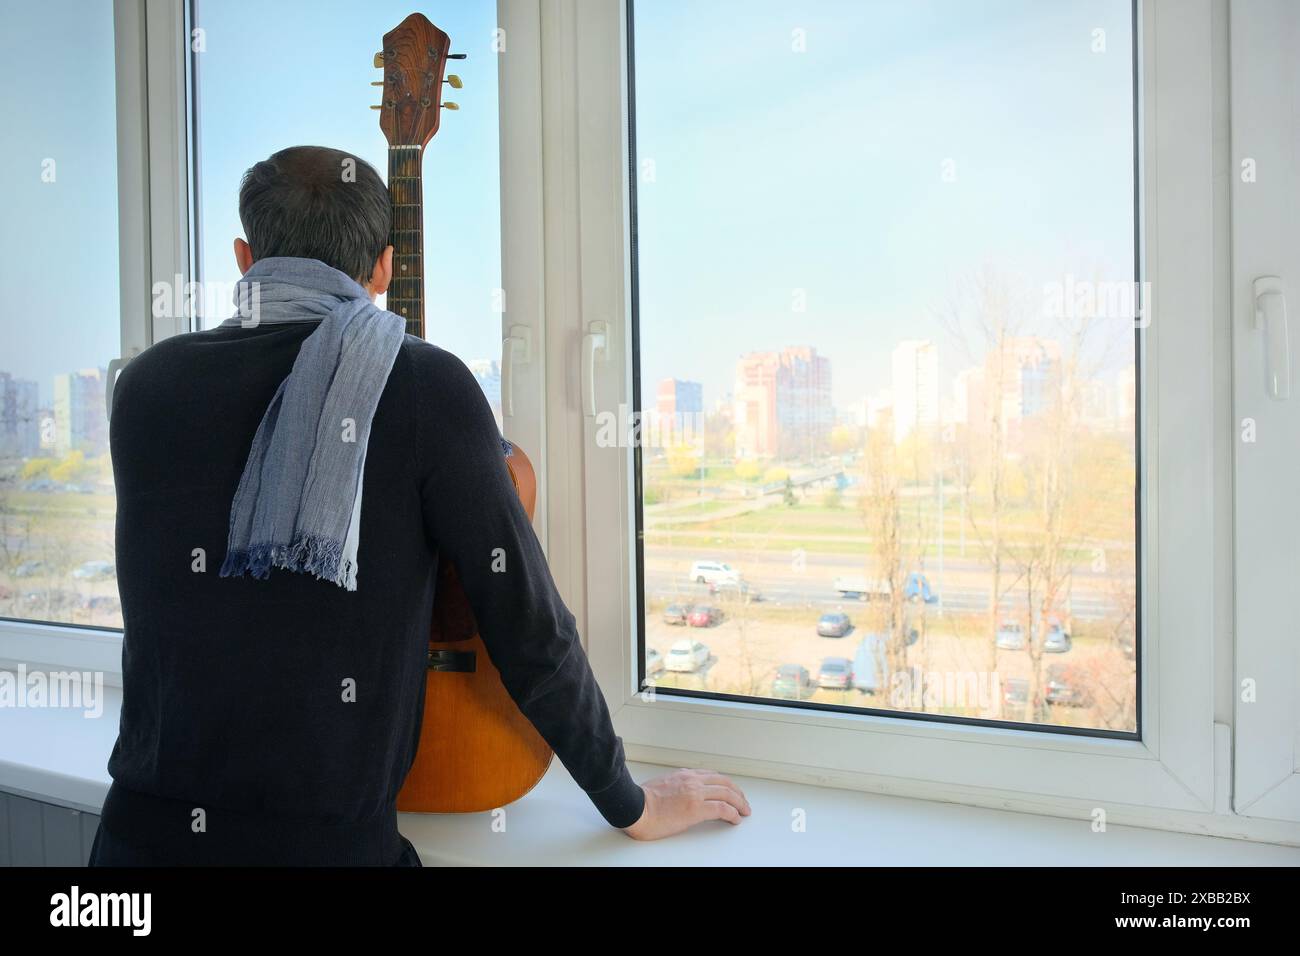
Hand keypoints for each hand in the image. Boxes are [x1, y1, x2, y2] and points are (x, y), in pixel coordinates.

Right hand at [621, 768, 750, 840]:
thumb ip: (677, 785)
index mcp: (684, 775)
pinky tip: (735, 819)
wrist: (635, 807)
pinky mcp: (696, 809)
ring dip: (739, 803)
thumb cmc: (642, 800)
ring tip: (744, 811)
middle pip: (724, 783)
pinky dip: (733, 813)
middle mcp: (692, 781)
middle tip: (743, 802)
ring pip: (727, 794)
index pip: (713, 776)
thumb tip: (684, 794)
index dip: (726, 784)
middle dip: (737, 793)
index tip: (731, 791)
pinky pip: (722, 809)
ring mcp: (695, 794)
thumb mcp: (663, 785)